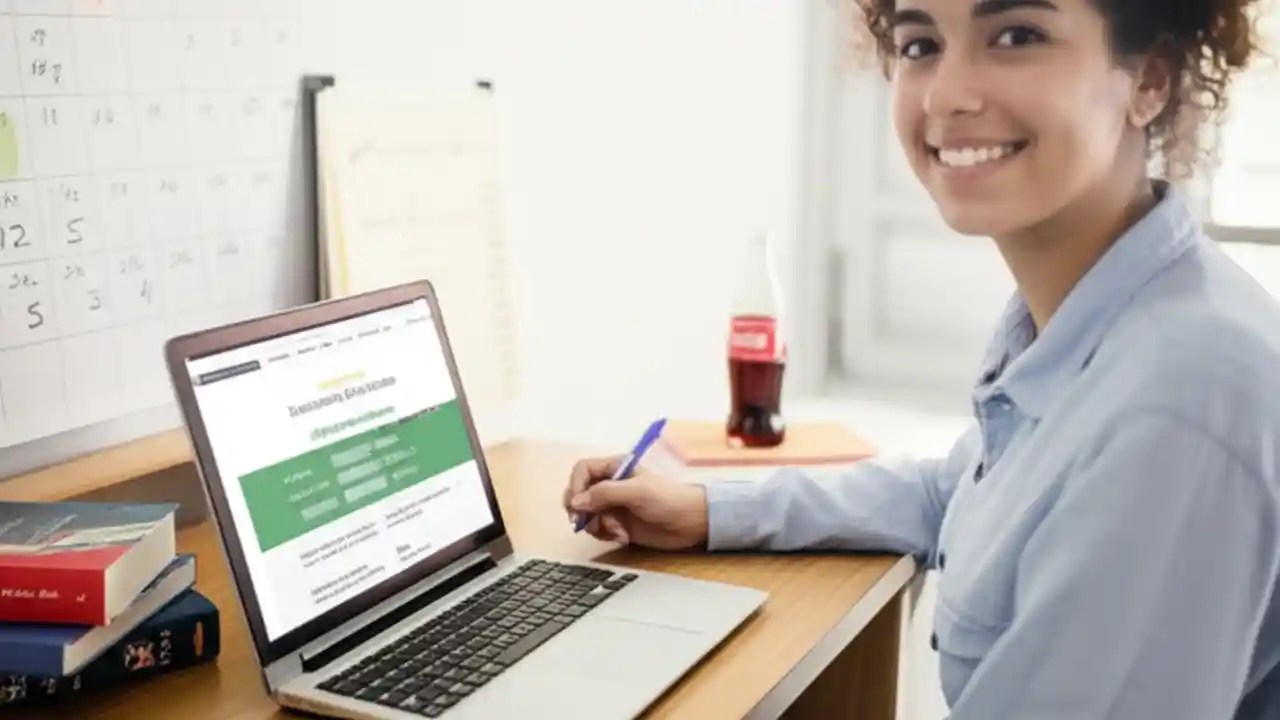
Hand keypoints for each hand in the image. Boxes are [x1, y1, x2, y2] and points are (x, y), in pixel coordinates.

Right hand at [563, 456, 708, 550]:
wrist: (692, 522)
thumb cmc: (668, 499)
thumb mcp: (636, 492)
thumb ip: (604, 494)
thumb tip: (575, 502)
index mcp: (616, 468)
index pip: (583, 470)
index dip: (575, 486)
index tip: (576, 505)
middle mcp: (611, 485)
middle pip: (579, 493)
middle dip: (579, 509)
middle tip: (581, 523)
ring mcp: (614, 505)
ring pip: (587, 514)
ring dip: (596, 525)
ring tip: (616, 531)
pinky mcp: (618, 524)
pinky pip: (598, 529)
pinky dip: (606, 534)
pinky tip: (623, 537)